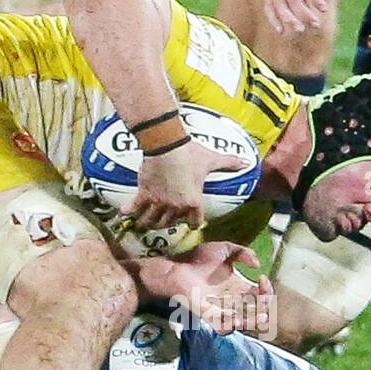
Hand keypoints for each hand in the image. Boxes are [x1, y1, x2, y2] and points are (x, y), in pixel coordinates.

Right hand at [129, 140, 245, 231]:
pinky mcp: (144, 195)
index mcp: (193, 202)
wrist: (167, 145)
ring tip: (144, 222)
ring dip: (148, 223)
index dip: (191, 221)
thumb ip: (229, 163)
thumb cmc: (190, 153)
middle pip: (170, 224)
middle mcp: (175, 207)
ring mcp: (158, 203)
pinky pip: (134, 209)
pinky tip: (124, 214)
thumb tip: (246, 162)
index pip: (193, 223)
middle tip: (164, 219)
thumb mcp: (212, 159)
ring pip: (151, 222)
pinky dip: (128, 213)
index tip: (188, 220)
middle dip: (168, 223)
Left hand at [166, 242, 274, 335]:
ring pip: (243, 324)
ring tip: (261, 317)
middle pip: (256, 312)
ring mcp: (221, 309)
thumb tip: (258, 265)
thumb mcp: (225, 249)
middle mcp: (232, 300)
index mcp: (238, 286)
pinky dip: (231, 326)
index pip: (260, 294)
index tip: (261, 277)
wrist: (176, 268)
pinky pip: (223, 327)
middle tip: (263, 298)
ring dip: (254, 322)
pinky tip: (237, 318)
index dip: (266, 288)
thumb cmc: (197, 259)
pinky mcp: (209, 316)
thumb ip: (243, 252)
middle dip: (265, 307)